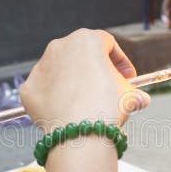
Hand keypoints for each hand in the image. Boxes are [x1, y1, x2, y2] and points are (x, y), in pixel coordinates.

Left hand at [20, 29, 149, 130]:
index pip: (107, 44)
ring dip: (71, 84)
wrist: (80, 132)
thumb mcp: (128, 96)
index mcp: (87, 39)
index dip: (119, 62)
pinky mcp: (29, 88)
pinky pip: (45, 92)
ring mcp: (41, 66)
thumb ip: (133, 93)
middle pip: (80, 56)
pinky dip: (55, 100)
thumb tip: (141, 101)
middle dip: (93, 71)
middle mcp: (60, 46)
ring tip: (84, 105)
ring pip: (60, 73)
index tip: (126, 77)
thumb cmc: (107, 107)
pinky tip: (67, 113)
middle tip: (104, 89)